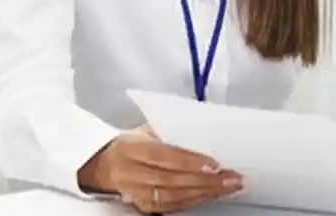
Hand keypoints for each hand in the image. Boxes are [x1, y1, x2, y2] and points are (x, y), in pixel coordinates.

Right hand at [78, 125, 242, 212]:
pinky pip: (172, 206)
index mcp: (132, 148)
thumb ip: (172, 129)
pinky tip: (211, 195)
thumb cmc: (132, 142)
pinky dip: (195, 200)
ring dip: (205, 193)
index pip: (164, 155)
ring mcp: (136, 192)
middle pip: (172, 180)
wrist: (104, 163)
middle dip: (205, 180)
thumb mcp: (146, 128)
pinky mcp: (143, 206)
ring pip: (174, 196)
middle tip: (231, 177)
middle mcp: (131, 173)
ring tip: (229, 186)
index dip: (190, 162)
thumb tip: (206, 129)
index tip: (215, 164)